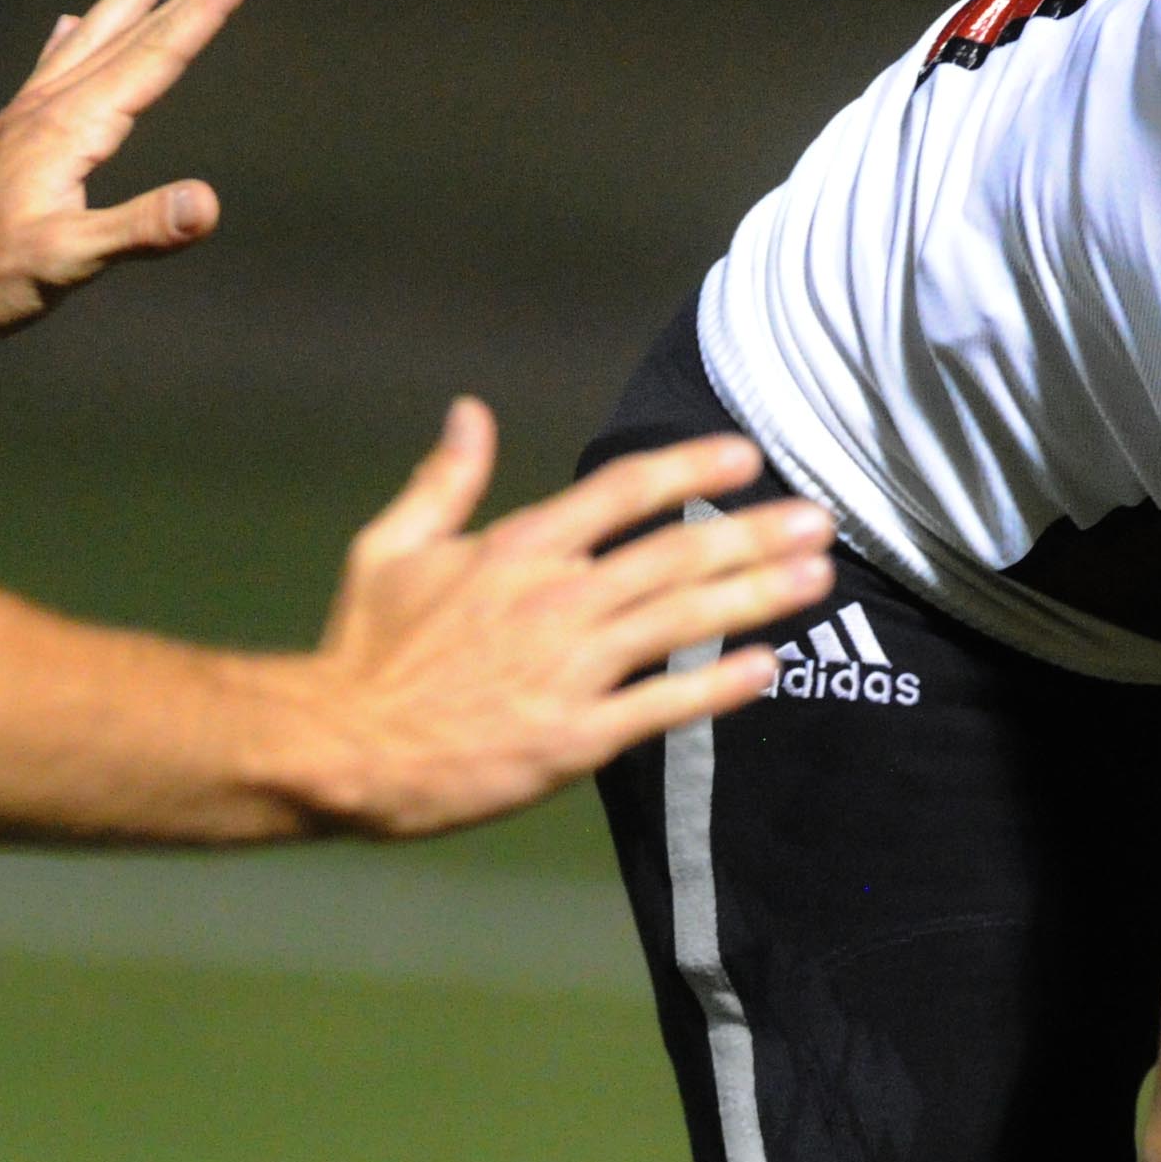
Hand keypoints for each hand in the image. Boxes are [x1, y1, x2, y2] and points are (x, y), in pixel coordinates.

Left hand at [0, 0, 258, 349]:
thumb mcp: (64, 263)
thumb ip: (136, 230)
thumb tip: (207, 203)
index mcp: (74, 127)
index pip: (156, 56)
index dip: (205, 6)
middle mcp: (51, 106)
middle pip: (129, 35)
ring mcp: (26, 114)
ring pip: (90, 38)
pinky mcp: (8, 132)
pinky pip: (51, 64)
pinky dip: (71, 36)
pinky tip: (68, 24)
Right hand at [294, 404, 837, 836]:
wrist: (342, 749)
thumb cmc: (362, 653)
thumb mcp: (389, 547)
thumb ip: (444, 481)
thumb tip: (470, 411)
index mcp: (516, 550)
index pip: (621, 491)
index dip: (691, 469)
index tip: (746, 455)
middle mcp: (555, 600)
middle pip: (675, 553)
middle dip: (754, 532)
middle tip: (818, 518)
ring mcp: (569, 670)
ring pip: (682, 621)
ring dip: (756, 596)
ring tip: (817, 577)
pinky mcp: (574, 738)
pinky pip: (663, 706)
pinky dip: (718, 686)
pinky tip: (768, 668)